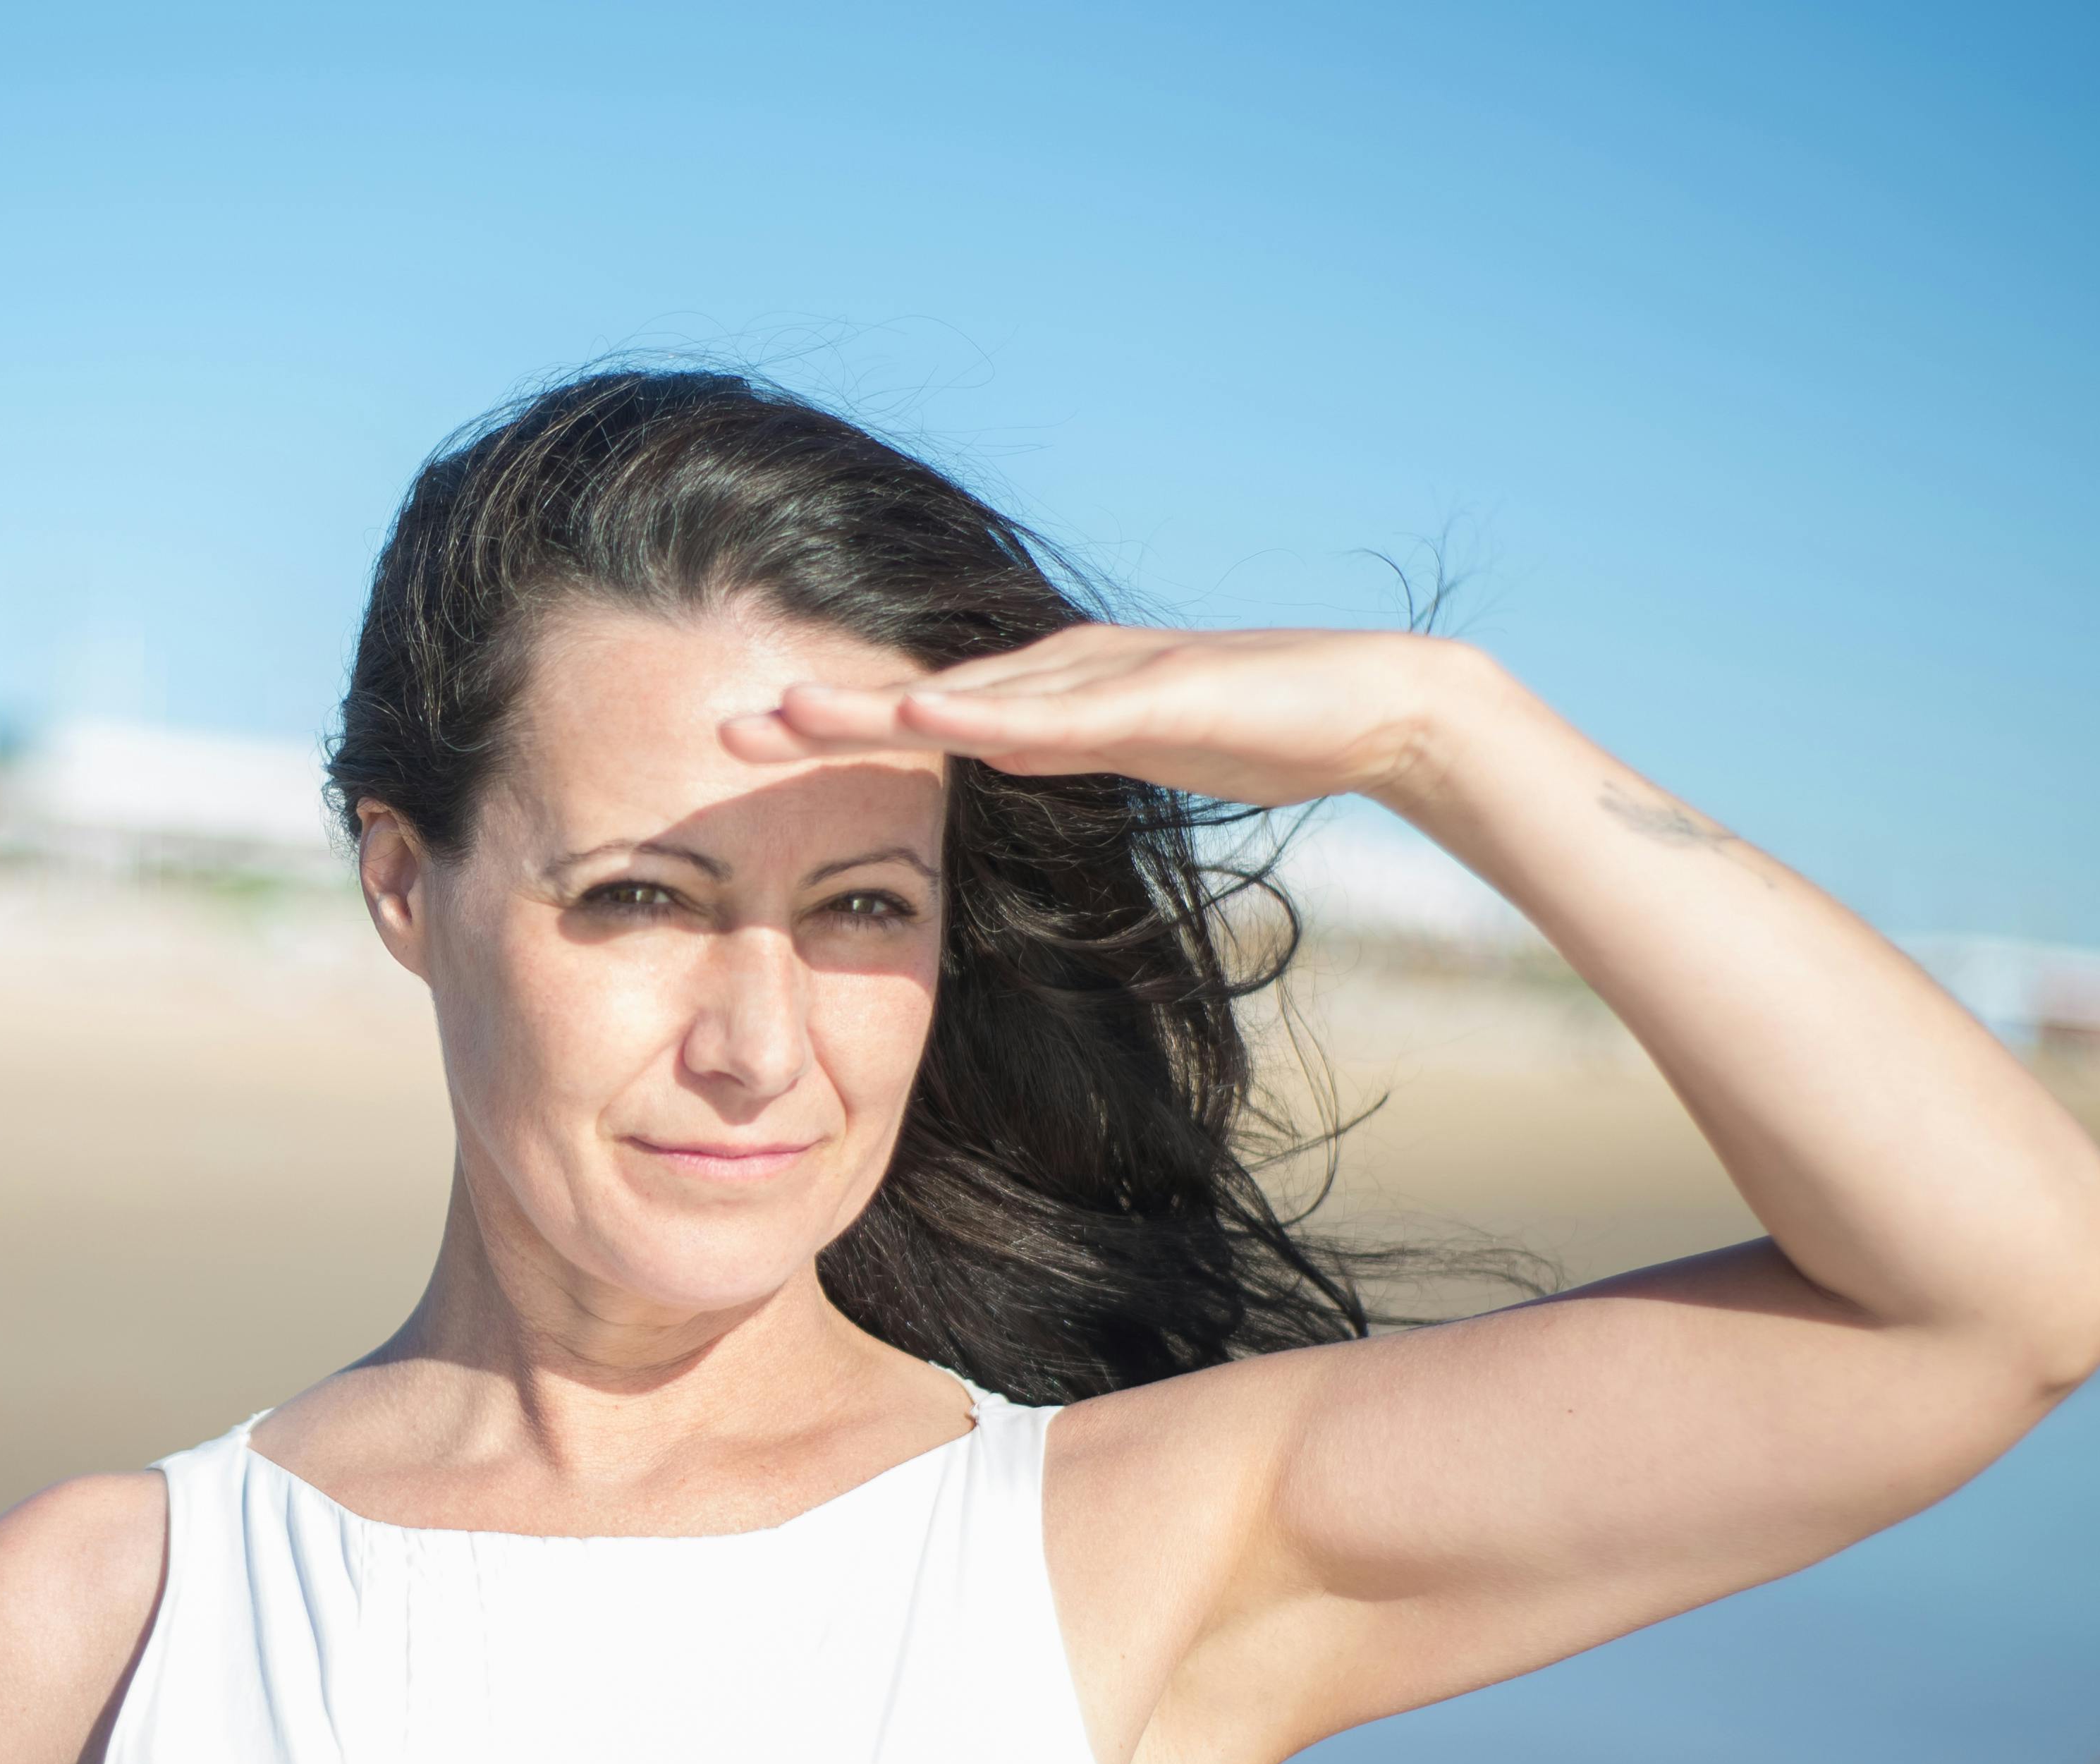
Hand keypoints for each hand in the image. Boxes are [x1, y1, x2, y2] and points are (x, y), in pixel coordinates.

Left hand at [718, 623, 1477, 813]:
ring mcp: (1107, 677)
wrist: (1374, 707)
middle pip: (920, 694)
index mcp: (1053, 692)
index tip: (750, 745)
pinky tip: (923, 714)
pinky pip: (1061, 710)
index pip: (922, 712)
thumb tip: (991, 755)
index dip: (835, 725)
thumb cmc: (1256, 729)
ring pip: (970, 693)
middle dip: (823, 715)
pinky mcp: (1159, 691)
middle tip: (725, 730)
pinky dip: (987, 713)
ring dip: (876, 705)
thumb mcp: (1131, 749)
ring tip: (789, 715)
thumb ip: (1062, 747)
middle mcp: (1062, 671)